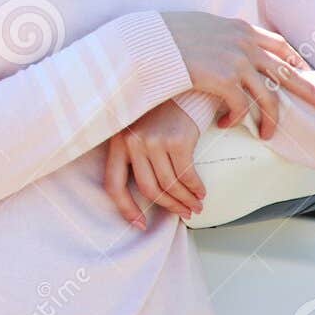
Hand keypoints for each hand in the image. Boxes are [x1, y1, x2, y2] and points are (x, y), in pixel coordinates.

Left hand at [104, 100, 204, 229]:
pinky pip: (187, 175)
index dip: (126, 209)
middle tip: (184, 214)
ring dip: (186, 200)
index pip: (113, 185)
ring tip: (195, 206)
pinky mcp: (177, 140)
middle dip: (168, 206)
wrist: (180, 89)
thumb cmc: (160, 117)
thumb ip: (136, 159)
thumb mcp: (138, 134)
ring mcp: (154, 141)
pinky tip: (201, 192)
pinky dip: (196, 188)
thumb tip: (150, 197)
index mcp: (117, 144)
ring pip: (170, 184)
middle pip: (148, 189)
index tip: (140, 225)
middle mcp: (132, 143)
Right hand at [160, 12, 314, 137]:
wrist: (145, 42)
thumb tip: (220, 43)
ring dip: (270, 119)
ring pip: (268, 96)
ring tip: (266, 134)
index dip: (294, 60)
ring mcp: (235, 61)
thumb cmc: (161, 36)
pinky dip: (237, 118)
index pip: (279, 44)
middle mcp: (243, 43)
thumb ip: (216, 35)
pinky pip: (241, 105)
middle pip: (286, 71)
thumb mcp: (197, 26)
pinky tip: (227, 125)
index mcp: (239, 28)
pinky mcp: (223, 79)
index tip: (304, 71)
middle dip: (309, 90)